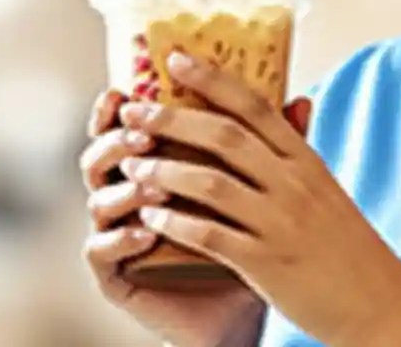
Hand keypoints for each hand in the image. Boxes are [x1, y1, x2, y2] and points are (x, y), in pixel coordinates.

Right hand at [80, 89, 264, 346]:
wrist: (245, 313)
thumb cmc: (248, 245)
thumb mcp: (259, 194)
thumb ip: (276, 149)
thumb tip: (302, 101)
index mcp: (155, 165)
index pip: (128, 127)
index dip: (119, 106)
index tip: (128, 87)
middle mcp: (130, 195)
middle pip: (102, 156)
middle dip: (117, 140)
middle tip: (140, 135)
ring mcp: (118, 234)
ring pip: (98, 199)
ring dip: (125, 187)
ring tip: (153, 183)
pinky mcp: (116, 275)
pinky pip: (100, 250)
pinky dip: (120, 236)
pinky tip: (147, 229)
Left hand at [117, 53, 400, 345]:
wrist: (378, 305)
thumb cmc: (348, 246)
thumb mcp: (327, 187)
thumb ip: (299, 148)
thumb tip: (293, 100)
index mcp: (305, 161)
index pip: (255, 105)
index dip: (212, 78)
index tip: (175, 58)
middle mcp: (293, 184)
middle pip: (224, 136)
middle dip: (172, 118)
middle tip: (134, 111)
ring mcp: (280, 223)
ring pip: (211, 183)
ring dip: (164, 171)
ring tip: (132, 167)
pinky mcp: (266, 263)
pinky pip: (210, 235)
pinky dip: (175, 222)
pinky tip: (151, 216)